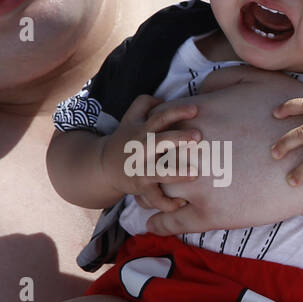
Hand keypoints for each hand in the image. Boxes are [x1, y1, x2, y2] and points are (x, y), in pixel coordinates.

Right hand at [102, 95, 202, 211]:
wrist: (103, 166)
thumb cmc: (125, 139)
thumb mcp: (130, 118)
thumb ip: (145, 103)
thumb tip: (163, 98)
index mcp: (143, 130)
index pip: (160, 117)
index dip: (177, 112)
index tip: (196, 109)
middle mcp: (142, 148)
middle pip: (161, 141)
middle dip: (179, 138)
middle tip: (199, 136)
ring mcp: (141, 169)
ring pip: (159, 172)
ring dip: (177, 173)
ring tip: (195, 174)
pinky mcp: (141, 187)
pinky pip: (155, 198)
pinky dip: (168, 204)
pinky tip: (183, 204)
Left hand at [142, 68, 302, 234]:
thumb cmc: (290, 122)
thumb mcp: (259, 83)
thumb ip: (222, 80)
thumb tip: (200, 88)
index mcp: (198, 116)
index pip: (157, 125)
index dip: (157, 135)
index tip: (161, 143)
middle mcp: (190, 149)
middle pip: (152, 156)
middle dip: (150, 162)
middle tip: (150, 170)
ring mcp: (197, 183)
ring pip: (157, 189)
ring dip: (152, 194)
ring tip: (151, 199)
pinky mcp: (209, 214)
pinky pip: (171, 222)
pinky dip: (159, 225)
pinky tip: (155, 225)